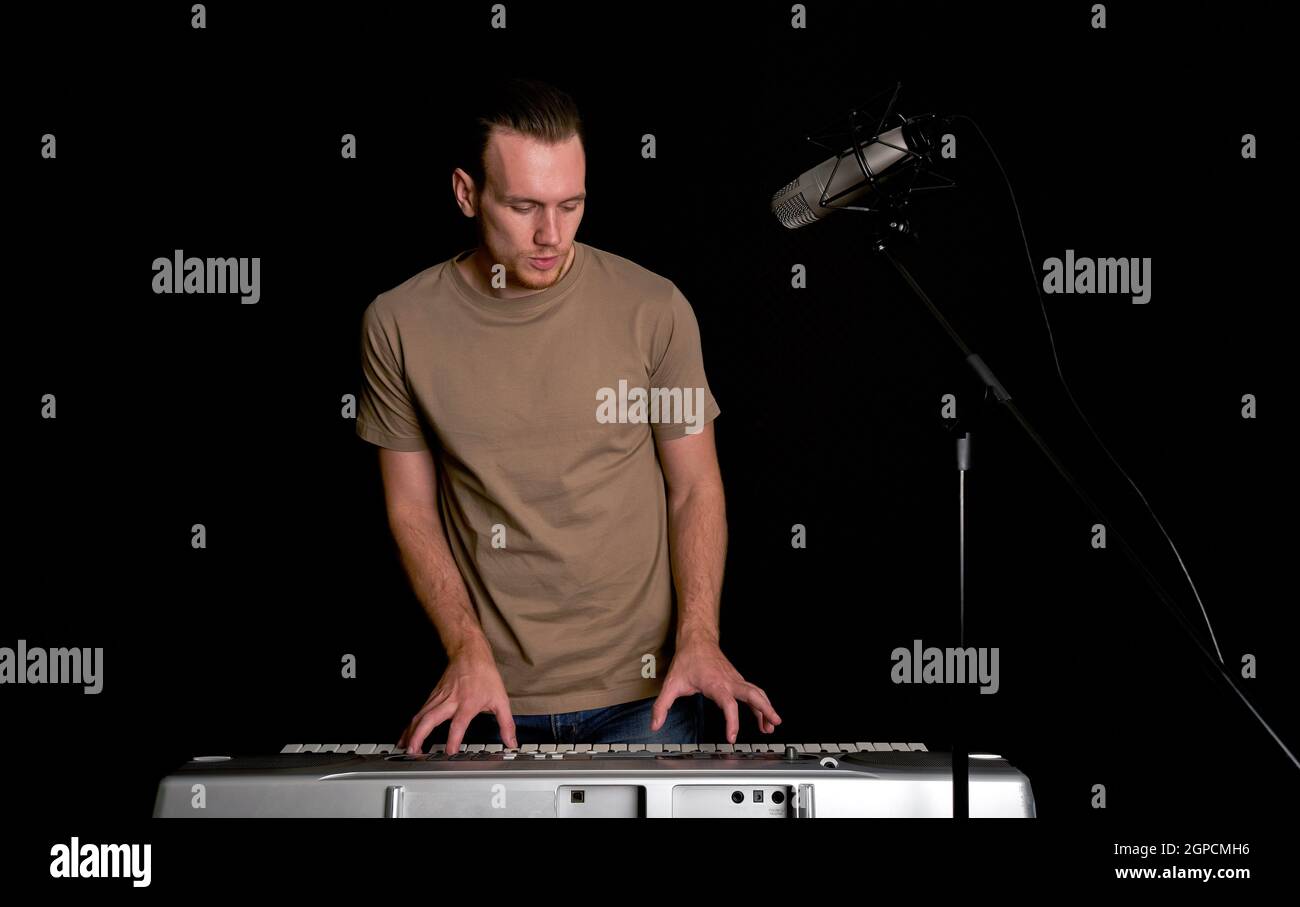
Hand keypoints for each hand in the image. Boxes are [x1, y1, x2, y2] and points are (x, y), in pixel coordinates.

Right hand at [397, 647, 517, 753]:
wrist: (470, 653)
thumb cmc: (484, 675)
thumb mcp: (500, 699)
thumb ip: (506, 724)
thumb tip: (511, 742)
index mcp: (467, 703)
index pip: (458, 725)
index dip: (453, 740)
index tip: (450, 753)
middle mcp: (450, 701)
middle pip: (430, 719)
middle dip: (419, 736)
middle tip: (414, 752)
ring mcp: (438, 698)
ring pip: (421, 716)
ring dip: (411, 733)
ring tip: (405, 748)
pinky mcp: (433, 696)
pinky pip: (419, 712)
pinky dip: (411, 724)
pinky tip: (407, 734)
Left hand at [649, 635, 781, 742]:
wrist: (697, 640)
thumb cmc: (687, 660)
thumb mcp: (671, 684)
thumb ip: (662, 706)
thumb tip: (655, 724)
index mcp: (715, 684)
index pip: (729, 705)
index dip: (732, 722)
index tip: (732, 737)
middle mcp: (730, 681)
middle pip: (754, 695)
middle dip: (765, 710)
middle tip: (773, 724)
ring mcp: (736, 679)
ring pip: (757, 692)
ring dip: (766, 708)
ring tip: (771, 725)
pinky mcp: (737, 679)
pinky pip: (753, 692)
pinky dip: (760, 703)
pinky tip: (761, 716)